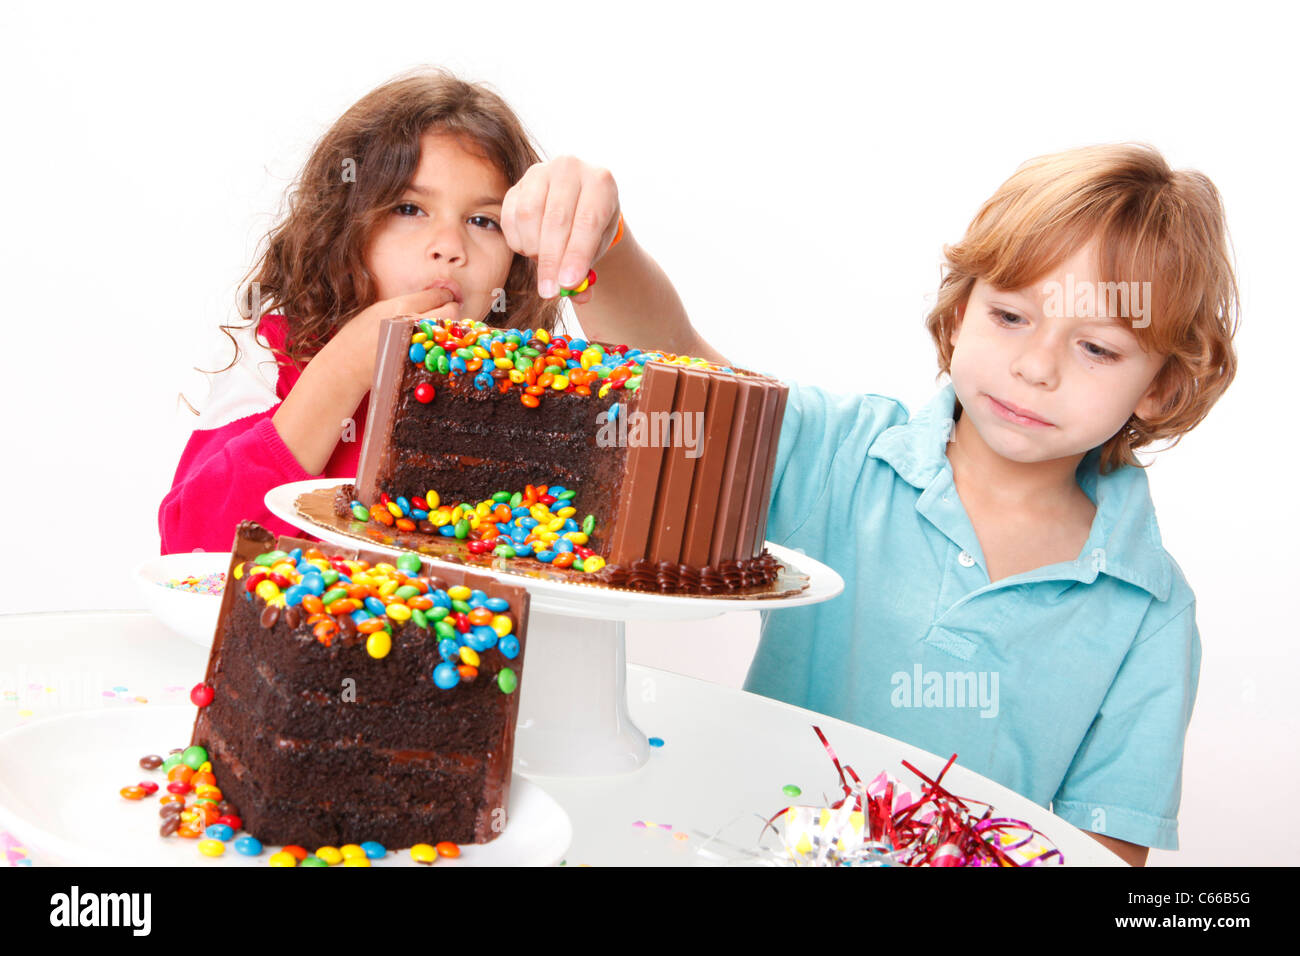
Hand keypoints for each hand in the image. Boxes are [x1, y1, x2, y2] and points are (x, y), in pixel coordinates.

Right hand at [336, 287, 457, 388]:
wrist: (347, 365)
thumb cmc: (360, 335)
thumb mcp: (379, 309)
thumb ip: (406, 304)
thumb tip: (432, 297)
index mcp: (399, 307)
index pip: (437, 295)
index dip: (445, 295)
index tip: (446, 296)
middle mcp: (411, 324)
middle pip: (450, 312)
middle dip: (452, 309)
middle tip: (448, 310)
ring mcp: (418, 345)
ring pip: (449, 332)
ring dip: (450, 328)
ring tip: (442, 327)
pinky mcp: (419, 363)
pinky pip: (442, 350)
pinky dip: (444, 345)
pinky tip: (437, 343)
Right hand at [500, 156, 620, 301]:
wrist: (577, 203)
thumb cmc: (591, 227)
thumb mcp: (599, 246)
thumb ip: (589, 270)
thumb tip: (579, 295)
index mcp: (601, 181)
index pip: (588, 221)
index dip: (577, 255)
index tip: (568, 284)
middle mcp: (571, 168)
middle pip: (557, 220)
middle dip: (552, 261)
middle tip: (550, 291)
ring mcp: (541, 172)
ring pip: (529, 216)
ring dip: (534, 249)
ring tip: (544, 259)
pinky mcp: (518, 183)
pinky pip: (510, 216)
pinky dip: (518, 241)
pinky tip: (530, 247)